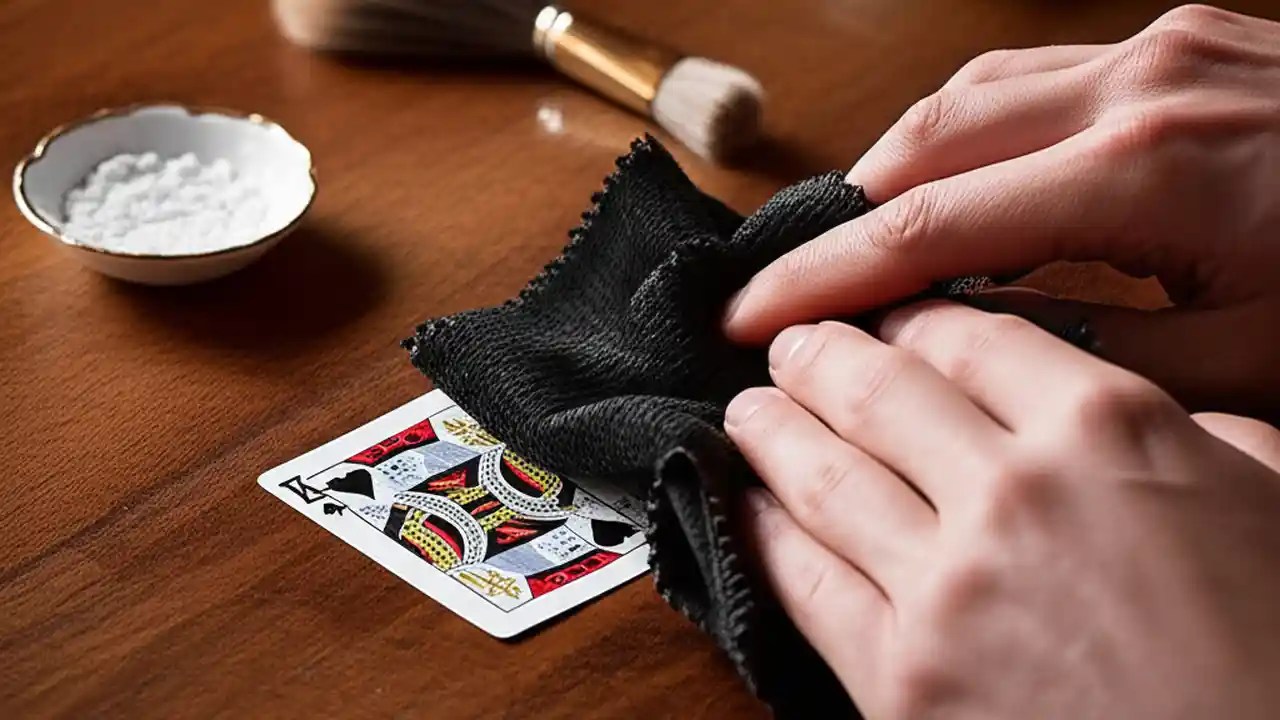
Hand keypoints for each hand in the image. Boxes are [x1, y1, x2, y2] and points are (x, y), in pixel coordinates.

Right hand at [723, 5, 1279, 413]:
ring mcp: (1158, 48)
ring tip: (855, 246)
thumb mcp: (1241, 362)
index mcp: (1145, 170)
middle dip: (840, 217)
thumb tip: (962, 339)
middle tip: (788, 289)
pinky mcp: (1180, 40)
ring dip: (896, 168)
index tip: (749, 318)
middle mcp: (1136, 86)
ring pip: (968, 93)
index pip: (929, 224)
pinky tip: (955, 181)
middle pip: (926, 137)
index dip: (824, 278)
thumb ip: (1080, 352)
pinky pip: (1031, 76)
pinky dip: (967, 132)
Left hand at [725, 305, 1279, 718]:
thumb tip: (1149, 412)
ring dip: (774, 431)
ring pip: (824, 476)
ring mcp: (945, 586)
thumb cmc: (1275, 656)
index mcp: (1105, 429)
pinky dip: (763, 533)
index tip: (887, 320)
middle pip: (878, 392)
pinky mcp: (900, 678)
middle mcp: (1010, 490)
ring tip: (748, 408)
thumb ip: (1195, 435)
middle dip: (820, 358)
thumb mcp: (1272, 502)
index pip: (973, 341)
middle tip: (789, 346)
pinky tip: (744, 504)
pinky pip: (805, 583)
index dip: (914, 322)